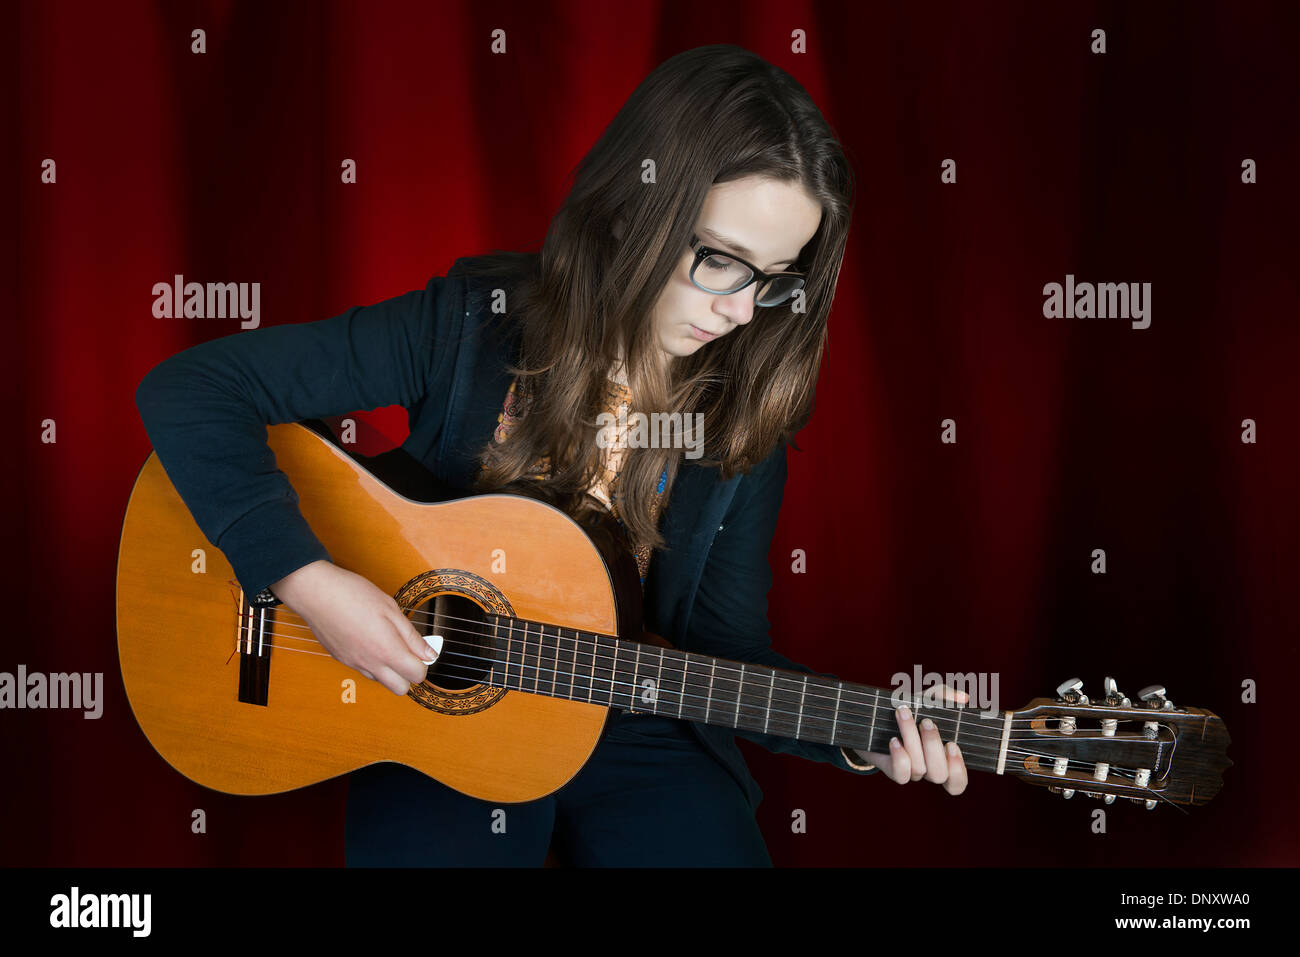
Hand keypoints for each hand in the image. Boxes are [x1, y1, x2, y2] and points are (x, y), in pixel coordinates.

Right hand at [270, 560, 434, 694]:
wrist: (316, 593)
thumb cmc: (354, 595)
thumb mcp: (391, 609)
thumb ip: (411, 636)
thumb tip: (429, 654)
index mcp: (387, 651)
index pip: (417, 676)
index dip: (424, 663)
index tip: (421, 648)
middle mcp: (370, 664)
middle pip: (400, 689)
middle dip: (408, 674)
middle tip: (407, 650)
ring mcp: (353, 664)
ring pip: (380, 681)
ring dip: (390, 670)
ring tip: (386, 642)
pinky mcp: (341, 659)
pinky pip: (363, 670)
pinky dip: (372, 663)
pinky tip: (369, 640)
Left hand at [853, 684, 968, 794]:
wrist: (876, 717)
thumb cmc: (912, 708)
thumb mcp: (929, 699)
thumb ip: (946, 696)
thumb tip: (963, 698)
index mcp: (944, 759)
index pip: (958, 782)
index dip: (957, 769)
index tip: (952, 744)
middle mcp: (929, 770)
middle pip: (939, 774)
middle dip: (933, 745)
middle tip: (926, 722)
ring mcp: (911, 772)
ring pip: (918, 768)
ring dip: (912, 738)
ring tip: (903, 713)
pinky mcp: (892, 769)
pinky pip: (900, 774)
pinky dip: (900, 757)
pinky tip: (894, 740)